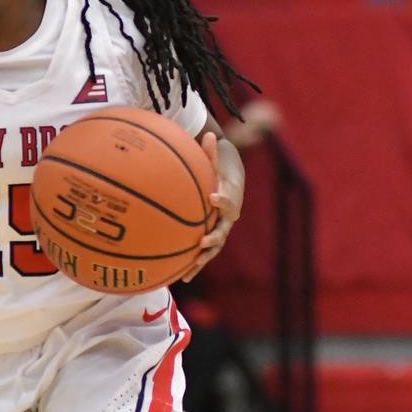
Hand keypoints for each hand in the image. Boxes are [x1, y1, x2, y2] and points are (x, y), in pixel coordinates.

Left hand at [182, 132, 241, 281]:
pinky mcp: (212, 238)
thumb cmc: (221, 168)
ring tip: (190, 271)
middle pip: (223, 231)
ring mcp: (221, 230)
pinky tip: (180, 278)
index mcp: (230, 198)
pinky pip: (204, 254)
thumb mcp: (217, 158)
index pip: (228, 199)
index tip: (213, 196)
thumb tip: (208, 133)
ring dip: (202, 259)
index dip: (222, 198)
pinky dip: (194, 265)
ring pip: (213, 248)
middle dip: (214, 237)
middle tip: (202, 241)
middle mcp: (228, 218)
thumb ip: (211, 150)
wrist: (231, 182)